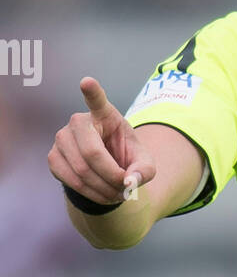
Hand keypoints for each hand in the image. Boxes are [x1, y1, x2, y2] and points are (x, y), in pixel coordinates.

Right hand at [48, 77, 156, 204]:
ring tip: (118, 194)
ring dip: (103, 189)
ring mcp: (62, 138)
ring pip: (81, 171)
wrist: (107, 169)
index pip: (97, 100)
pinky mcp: (53, 157)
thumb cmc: (126, 159)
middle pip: (92, 153)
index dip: (92, 91)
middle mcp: (78, 122)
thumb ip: (143, 171)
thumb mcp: (144, 164)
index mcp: (104, 114)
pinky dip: (91, 193)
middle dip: (112, 177)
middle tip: (125, 188)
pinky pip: (71, 180)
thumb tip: (129, 182)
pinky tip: (103, 194)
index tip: (87, 81)